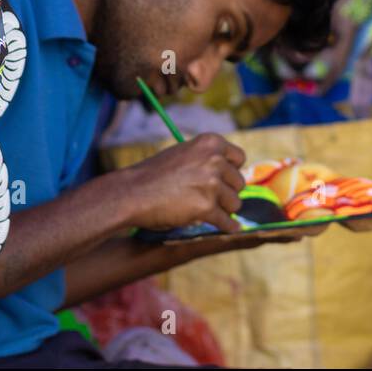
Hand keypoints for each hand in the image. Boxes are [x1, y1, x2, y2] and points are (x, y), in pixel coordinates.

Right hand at [119, 134, 245, 233]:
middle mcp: (215, 160)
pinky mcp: (206, 207)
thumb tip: (232, 175)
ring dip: (223, 209)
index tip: (224, 180)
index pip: (239, 158)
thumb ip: (207, 160)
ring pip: (235, 203)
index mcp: (210, 142)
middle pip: (238, 182)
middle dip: (227, 192)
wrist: (131, 192)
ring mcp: (211, 184)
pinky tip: (228, 228)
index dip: (231, 171)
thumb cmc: (154, 174)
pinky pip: (227, 221)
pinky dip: (227, 227)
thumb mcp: (183, 154)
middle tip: (210, 198)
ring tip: (207, 210)